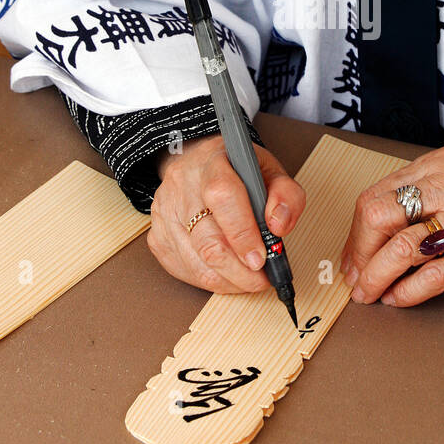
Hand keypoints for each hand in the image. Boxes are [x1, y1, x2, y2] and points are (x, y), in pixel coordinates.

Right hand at [148, 134, 305, 293]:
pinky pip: (184, 270)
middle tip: (261, 278)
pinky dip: (211, 280)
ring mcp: (165, 213)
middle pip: (207, 240)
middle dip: (240, 270)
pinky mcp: (158, 236)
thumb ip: (286, 195)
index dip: (243, 233)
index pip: (222, 196)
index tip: (261, 258)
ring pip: (195, 262)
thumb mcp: (269, 171)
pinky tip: (226, 274)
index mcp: (212, 163)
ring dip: (228, 280)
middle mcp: (182, 186)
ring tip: (248, 279)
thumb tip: (278, 226)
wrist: (196, 164)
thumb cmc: (235, 171)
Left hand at [339, 143, 443, 307]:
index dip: (355, 234)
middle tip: (357, 279)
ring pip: (403, 248)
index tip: (352, 256)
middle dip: (359, 255)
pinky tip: (401, 299)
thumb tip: (386, 226)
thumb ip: (428, 191)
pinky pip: (440, 275)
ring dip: (377, 277)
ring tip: (372, 294)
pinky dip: (411, 291)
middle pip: (379, 218)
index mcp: (438, 166)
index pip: (375, 197)